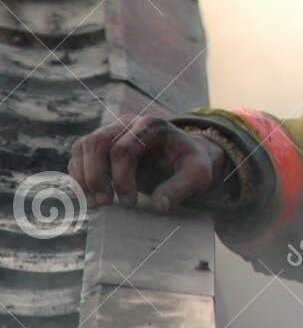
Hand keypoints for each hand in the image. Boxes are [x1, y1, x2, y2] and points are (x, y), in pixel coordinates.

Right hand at [68, 116, 225, 211]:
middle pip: (96, 143)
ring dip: (83, 176)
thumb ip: (181, 188)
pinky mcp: (103, 142)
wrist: (186, 157)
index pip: (123, 149)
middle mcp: (128, 122)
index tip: (130, 202)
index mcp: (152, 125)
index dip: (121, 179)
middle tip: (104, 203)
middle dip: (96, 176)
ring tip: (95, 202)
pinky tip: (89, 194)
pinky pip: (80, 154)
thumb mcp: (198, 175)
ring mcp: (113, 129)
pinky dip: (79, 174)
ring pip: (84, 146)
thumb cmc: (192, 164)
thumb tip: (159, 205)